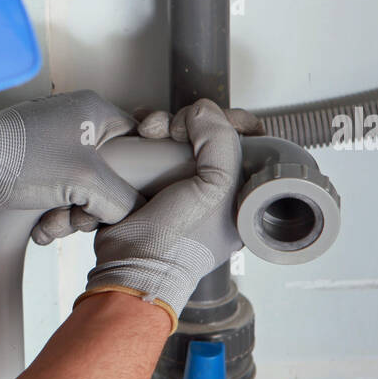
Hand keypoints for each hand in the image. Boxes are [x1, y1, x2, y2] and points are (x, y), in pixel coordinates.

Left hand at [0, 90, 141, 244]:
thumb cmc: (19, 161)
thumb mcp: (86, 182)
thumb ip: (123, 198)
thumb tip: (136, 212)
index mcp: (95, 112)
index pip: (139, 142)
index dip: (135, 175)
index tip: (121, 196)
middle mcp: (76, 124)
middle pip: (110, 175)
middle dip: (92, 206)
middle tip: (75, 215)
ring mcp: (54, 144)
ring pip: (82, 191)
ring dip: (69, 216)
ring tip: (49, 223)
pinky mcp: (34, 164)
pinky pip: (58, 194)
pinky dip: (50, 214)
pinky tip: (38, 227)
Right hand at [77, 98, 245, 329]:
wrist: (131, 266)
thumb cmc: (179, 244)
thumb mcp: (217, 186)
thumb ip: (220, 140)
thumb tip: (200, 113)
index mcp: (239, 194)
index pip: (246, 141)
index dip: (228, 121)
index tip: (211, 120)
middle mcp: (209, 188)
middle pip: (206, 132)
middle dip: (187, 120)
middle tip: (172, 129)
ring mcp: (175, 185)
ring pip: (175, 136)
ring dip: (160, 124)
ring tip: (147, 132)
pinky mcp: (145, 184)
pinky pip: (148, 148)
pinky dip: (140, 136)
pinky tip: (136, 136)